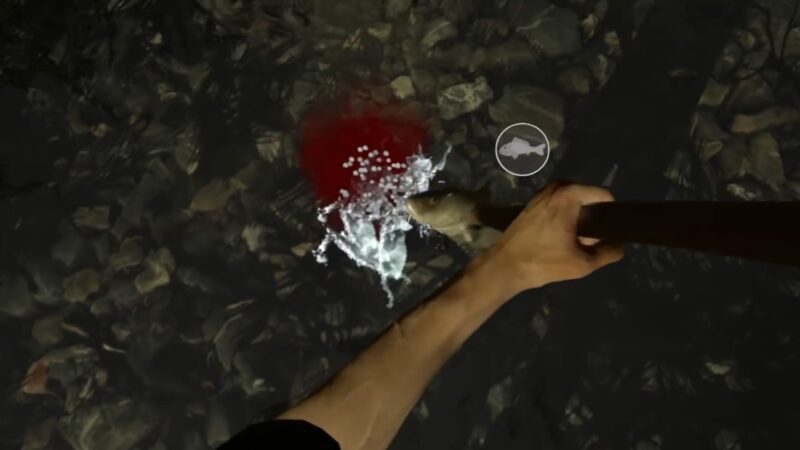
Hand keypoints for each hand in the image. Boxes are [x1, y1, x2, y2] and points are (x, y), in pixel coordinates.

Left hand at [481, 181, 623, 295]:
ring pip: (574, 202)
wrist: (506, 265)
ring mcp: (542, 192)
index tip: (610, 233)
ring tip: (576, 242)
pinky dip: (565, 218)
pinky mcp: (533, 202)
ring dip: (579, 219)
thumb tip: (620, 244)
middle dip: (594, 218)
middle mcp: (556, 186)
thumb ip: (609, 252)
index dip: (612, 214)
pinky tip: (561, 238)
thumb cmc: (545, 262)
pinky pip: (560, 205)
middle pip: (588, 198)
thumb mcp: (584, 262)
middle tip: (590, 242)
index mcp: (569, 193)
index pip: (604, 195)